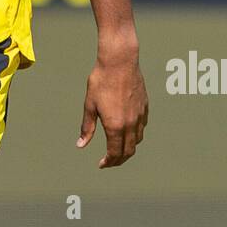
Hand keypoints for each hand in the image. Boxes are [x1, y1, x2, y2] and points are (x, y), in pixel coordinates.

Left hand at [78, 40, 148, 167]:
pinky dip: (135, 134)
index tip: (102, 164)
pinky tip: (127, 130)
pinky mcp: (145, 107)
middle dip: (119, 160)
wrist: (120, 62)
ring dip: (128, 148)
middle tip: (109, 161)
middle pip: (128, 151)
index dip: (108, 162)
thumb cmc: (101, 81)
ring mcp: (140, 116)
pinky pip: (142, 127)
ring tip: (118, 147)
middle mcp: (131, 124)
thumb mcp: (89, 105)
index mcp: (115, 126)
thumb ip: (87, 127)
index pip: (115, 153)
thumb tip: (81, 145)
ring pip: (137, 140)